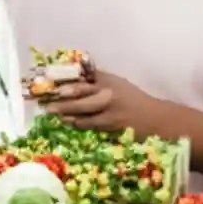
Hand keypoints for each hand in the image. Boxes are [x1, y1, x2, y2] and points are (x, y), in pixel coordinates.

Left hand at [41, 71, 158, 131]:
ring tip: (58, 117)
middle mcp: (109, 98)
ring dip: (69, 117)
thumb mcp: (116, 83)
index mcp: (108, 83)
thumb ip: (97, 79)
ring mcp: (110, 115)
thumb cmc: (132, 97)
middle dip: (62, 105)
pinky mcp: (112, 129)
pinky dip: (80, 125)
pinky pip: (92, 127)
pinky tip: (72, 123)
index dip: (67, 88)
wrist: (155, 118)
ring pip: (84, 118)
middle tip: (48, 108)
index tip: (54, 90)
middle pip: (81, 102)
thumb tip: (73, 74)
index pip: (84, 85)